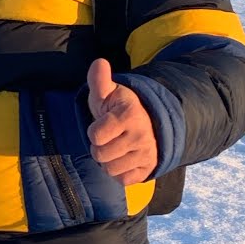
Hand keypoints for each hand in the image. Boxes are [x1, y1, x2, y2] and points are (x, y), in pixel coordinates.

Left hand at [86, 59, 156, 185]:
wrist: (150, 121)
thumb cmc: (121, 107)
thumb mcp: (109, 92)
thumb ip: (100, 80)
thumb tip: (99, 63)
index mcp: (129, 115)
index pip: (95, 136)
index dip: (94, 131)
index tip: (103, 123)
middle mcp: (141, 136)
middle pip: (100, 155)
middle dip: (99, 147)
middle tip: (108, 138)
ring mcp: (146, 154)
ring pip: (111, 169)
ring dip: (108, 161)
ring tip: (115, 148)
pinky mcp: (148, 169)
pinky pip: (123, 180)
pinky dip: (119, 172)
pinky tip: (123, 159)